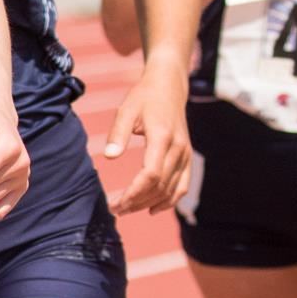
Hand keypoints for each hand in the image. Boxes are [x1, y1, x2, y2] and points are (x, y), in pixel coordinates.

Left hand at [102, 58, 192, 214]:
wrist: (169, 87)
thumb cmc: (144, 97)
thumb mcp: (126, 110)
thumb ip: (118, 133)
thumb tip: (109, 156)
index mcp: (162, 138)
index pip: (151, 175)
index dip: (133, 193)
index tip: (115, 203)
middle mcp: (178, 149)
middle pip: (160, 186)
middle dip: (137, 202)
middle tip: (115, 209)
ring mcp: (185, 154)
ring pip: (171, 190)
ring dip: (149, 204)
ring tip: (127, 209)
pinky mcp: (187, 157)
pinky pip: (182, 186)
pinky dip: (169, 201)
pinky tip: (152, 209)